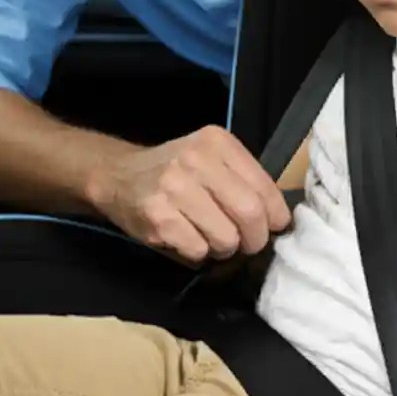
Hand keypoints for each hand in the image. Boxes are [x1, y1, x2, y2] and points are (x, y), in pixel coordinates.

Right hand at [89, 125, 291, 264]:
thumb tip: (278, 219)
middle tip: (246, 244)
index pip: (264, 187)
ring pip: (226, 238)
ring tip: (209, 238)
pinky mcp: (158, 217)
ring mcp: (174, 188)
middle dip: (254, 238)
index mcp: (217, 142)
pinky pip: (198, 250)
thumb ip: (243, 180)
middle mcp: (196, 160)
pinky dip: (198, 253)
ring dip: (224, 248)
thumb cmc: (174, 172)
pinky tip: (185, 237)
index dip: (275, 216)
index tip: (272, 227)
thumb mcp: (210, 159)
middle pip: (250, 213)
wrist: (118, 176)